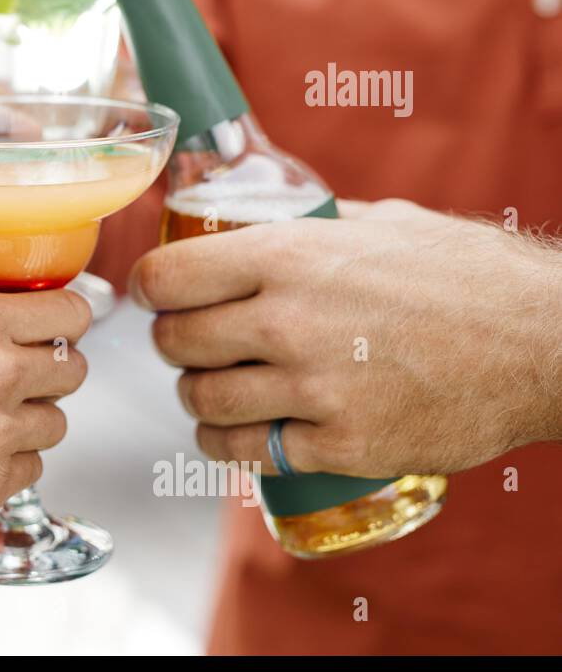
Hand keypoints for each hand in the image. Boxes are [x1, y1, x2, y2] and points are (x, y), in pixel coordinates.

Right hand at [0, 289, 91, 565]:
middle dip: (48, 376)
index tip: (55, 332)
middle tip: (9, 385)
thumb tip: (6, 333)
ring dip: (25, 425)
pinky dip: (4, 467)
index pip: (71, 312)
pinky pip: (30, 469)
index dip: (63, 324)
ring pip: (55, 424)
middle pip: (75, 369)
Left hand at [128, 199, 561, 477]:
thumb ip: (315, 224)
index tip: (154, 296)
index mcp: (288, 255)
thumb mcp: (385, 222)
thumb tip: (266, 217)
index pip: (168, 277)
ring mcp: (312, 387)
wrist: (545, 344)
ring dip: (196, 400)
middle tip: (188, 345)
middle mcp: (287, 320)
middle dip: (172, 345)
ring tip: (211, 392)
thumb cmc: (469, 275)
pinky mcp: (340, 444)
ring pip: (203, 402)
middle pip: (176, 343)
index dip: (150, 289)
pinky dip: (232, 446)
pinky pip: (248, 453)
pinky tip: (239, 435)